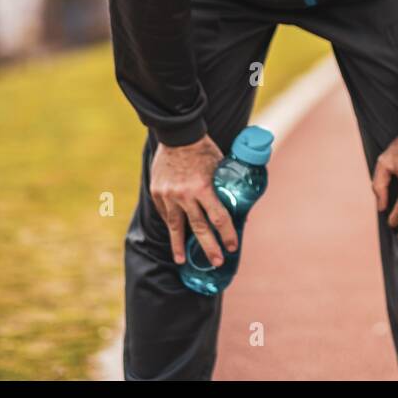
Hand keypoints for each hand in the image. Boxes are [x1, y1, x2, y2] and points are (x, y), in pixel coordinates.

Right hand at [150, 135, 237, 266]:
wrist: (177, 135)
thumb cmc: (204, 150)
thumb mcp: (221, 167)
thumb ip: (226, 187)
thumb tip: (241, 208)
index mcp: (204, 188)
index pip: (219, 218)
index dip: (227, 234)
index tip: (232, 247)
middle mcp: (185, 195)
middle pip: (199, 228)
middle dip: (209, 247)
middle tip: (217, 262)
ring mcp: (168, 195)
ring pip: (176, 226)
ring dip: (180, 245)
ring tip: (181, 261)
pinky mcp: (157, 192)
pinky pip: (165, 213)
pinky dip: (171, 224)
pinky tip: (174, 235)